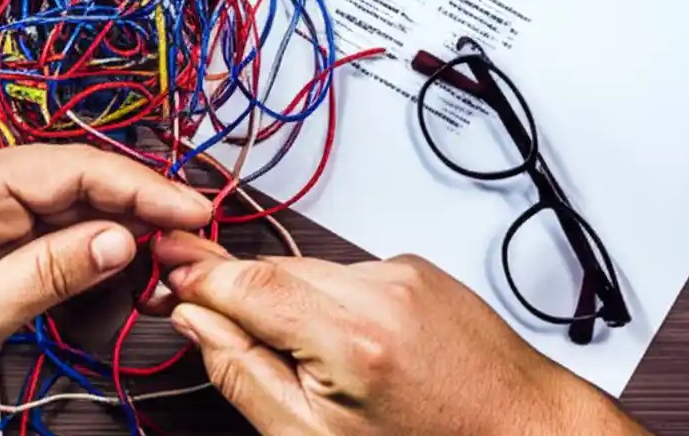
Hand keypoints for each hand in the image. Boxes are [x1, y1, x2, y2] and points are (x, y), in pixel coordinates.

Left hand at [0, 145, 211, 435]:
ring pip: (67, 209)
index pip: (72, 168)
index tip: (194, 210)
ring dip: (115, 238)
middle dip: (138, 215)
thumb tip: (122, 237)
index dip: (142, 187)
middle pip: (76, 182)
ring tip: (159, 274)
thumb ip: (49, 273)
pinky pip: (45, 233)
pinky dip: (82, 256)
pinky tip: (112, 279)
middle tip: (191, 250)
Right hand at [152, 232, 648, 435]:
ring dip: (286, 300)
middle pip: (273, 269)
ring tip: (300, 356)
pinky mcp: (418, 269)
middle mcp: (379, 287)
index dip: (195, 277)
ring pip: (310, 271)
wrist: (523, 435)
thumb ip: (243, 373)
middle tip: (199, 308)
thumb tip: (197, 321)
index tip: (165, 274)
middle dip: (236, 291)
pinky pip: (349, 275)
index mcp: (350, 334)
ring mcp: (403, 272)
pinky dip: (329, 301)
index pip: (245, 282)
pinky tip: (344, 345)